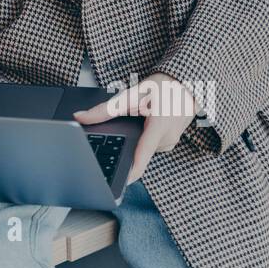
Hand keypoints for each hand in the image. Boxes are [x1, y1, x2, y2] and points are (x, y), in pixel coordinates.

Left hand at [74, 73, 195, 185]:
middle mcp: (167, 139)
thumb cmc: (164, 86)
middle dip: (128, 141)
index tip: (118, 183)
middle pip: (138, 150)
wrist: (187, 83)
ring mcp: (171, 142)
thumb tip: (81, 117)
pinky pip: (151, 144)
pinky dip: (145, 136)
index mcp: (159, 127)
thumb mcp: (132, 93)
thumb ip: (106, 109)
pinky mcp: (170, 142)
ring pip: (144, 147)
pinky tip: (147, 121)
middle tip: (131, 118)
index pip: (142, 156)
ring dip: (138, 136)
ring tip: (143, 115)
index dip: (130, 172)